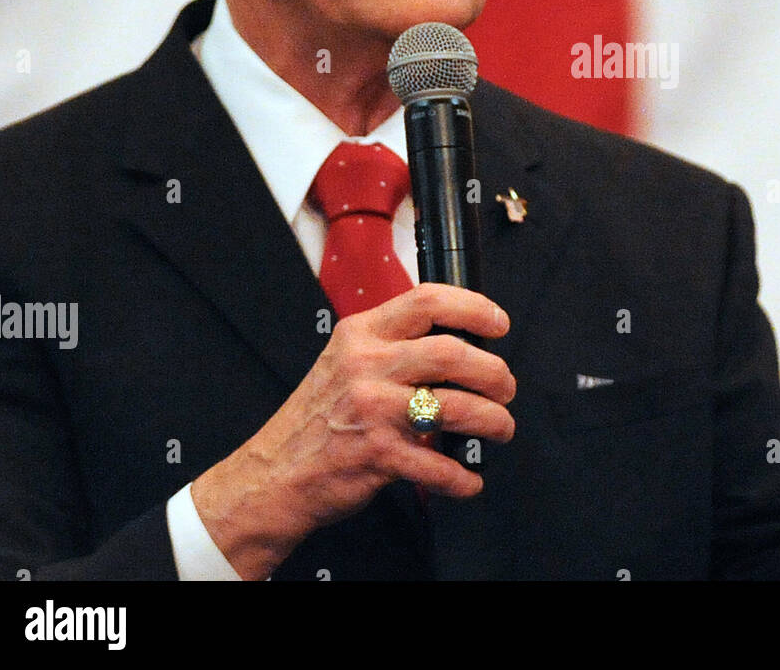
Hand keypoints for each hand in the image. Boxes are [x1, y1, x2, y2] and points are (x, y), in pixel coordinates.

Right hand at [190, 283, 515, 578]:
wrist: (274, 472)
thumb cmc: (318, 416)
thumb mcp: (345, 359)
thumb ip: (393, 344)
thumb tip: (460, 342)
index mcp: (362, 334)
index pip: (428, 300)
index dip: (474, 308)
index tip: (498, 324)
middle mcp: (367, 366)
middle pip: (453, 353)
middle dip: (495, 372)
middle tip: (506, 386)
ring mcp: (372, 410)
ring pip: (456, 407)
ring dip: (493, 420)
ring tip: (501, 427)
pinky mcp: (378, 454)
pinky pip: (438, 466)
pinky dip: (462, 477)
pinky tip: (468, 478)